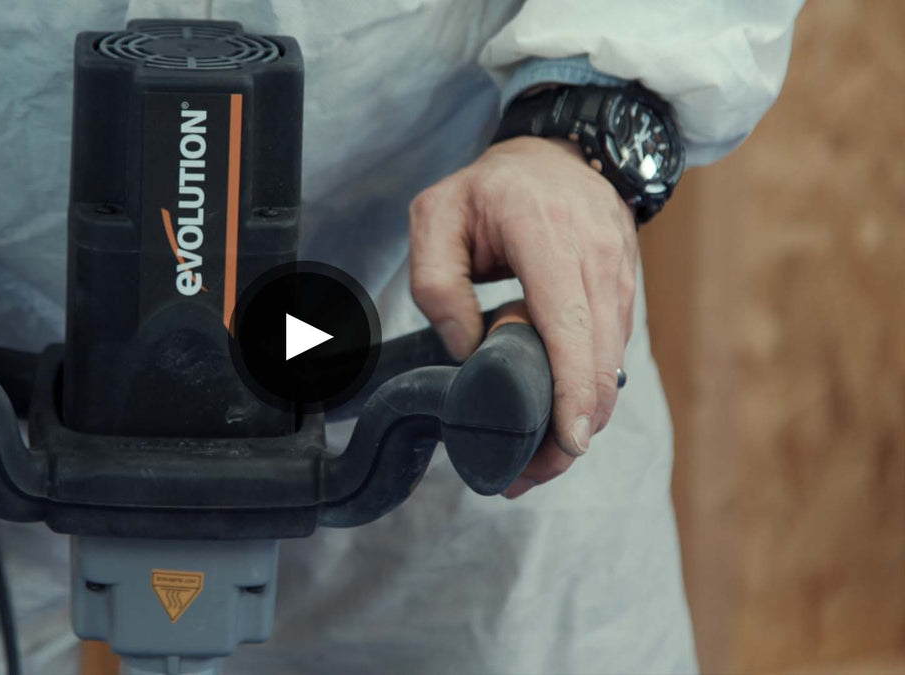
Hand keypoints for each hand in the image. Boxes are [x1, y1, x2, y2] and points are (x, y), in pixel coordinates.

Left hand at [409, 137, 638, 498]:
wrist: (559, 151)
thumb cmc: (489, 187)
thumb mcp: (434, 219)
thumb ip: (437, 288)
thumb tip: (468, 355)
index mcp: (547, 234)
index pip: (569, 323)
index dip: (572, 388)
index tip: (567, 440)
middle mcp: (597, 254)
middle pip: (599, 357)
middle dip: (574, 426)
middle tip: (530, 473)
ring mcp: (620, 270)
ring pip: (613, 361)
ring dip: (584, 415)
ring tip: (539, 457)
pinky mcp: (627, 287)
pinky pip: (612, 348)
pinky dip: (590, 387)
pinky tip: (560, 413)